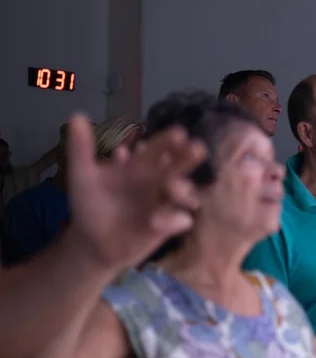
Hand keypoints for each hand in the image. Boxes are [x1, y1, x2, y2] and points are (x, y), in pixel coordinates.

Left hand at [65, 114, 204, 270]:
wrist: (92, 241)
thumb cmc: (91, 205)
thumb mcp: (83, 176)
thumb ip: (81, 149)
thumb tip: (77, 115)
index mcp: (139, 167)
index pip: (158, 149)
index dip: (168, 141)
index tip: (179, 134)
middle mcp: (157, 182)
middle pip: (178, 167)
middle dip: (188, 158)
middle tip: (197, 148)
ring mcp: (164, 203)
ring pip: (185, 193)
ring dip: (184, 188)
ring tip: (173, 187)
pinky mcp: (168, 226)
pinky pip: (179, 220)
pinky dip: (172, 220)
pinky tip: (155, 221)